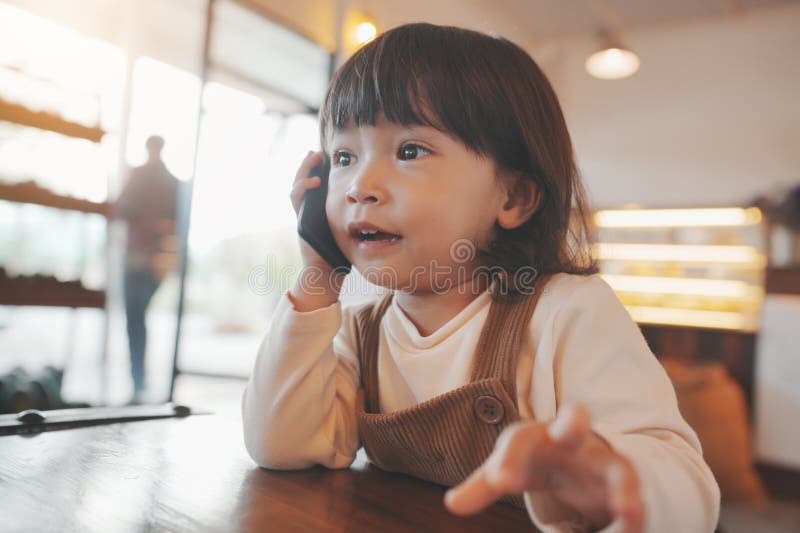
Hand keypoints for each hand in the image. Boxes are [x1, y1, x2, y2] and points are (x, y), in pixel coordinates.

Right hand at [288, 150, 344, 311]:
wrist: (328, 269)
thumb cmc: (342, 249)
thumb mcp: (349, 224)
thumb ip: (354, 210)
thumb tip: (373, 195)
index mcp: (319, 207)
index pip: (316, 181)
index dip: (318, 167)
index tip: (328, 155)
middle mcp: (308, 207)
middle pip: (304, 179)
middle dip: (309, 164)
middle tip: (317, 152)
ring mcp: (302, 212)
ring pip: (297, 185)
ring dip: (304, 170)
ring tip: (314, 157)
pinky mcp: (299, 218)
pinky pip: (296, 198)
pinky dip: (302, 187)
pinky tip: (314, 181)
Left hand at [444, 405, 643, 532]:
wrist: (575, 452)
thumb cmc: (534, 459)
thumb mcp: (508, 469)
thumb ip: (482, 486)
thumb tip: (451, 504)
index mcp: (536, 435)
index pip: (519, 440)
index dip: (509, 459)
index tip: (500, 482)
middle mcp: (571, 440)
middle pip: (574, 424)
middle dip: (574, 421)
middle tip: (575, 420)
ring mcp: (601, 460)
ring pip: (616, 466)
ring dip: (623, 485)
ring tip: (627, 508)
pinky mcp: (624, 482)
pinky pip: (632, 496)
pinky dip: (631, 516)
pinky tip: (630, 527)